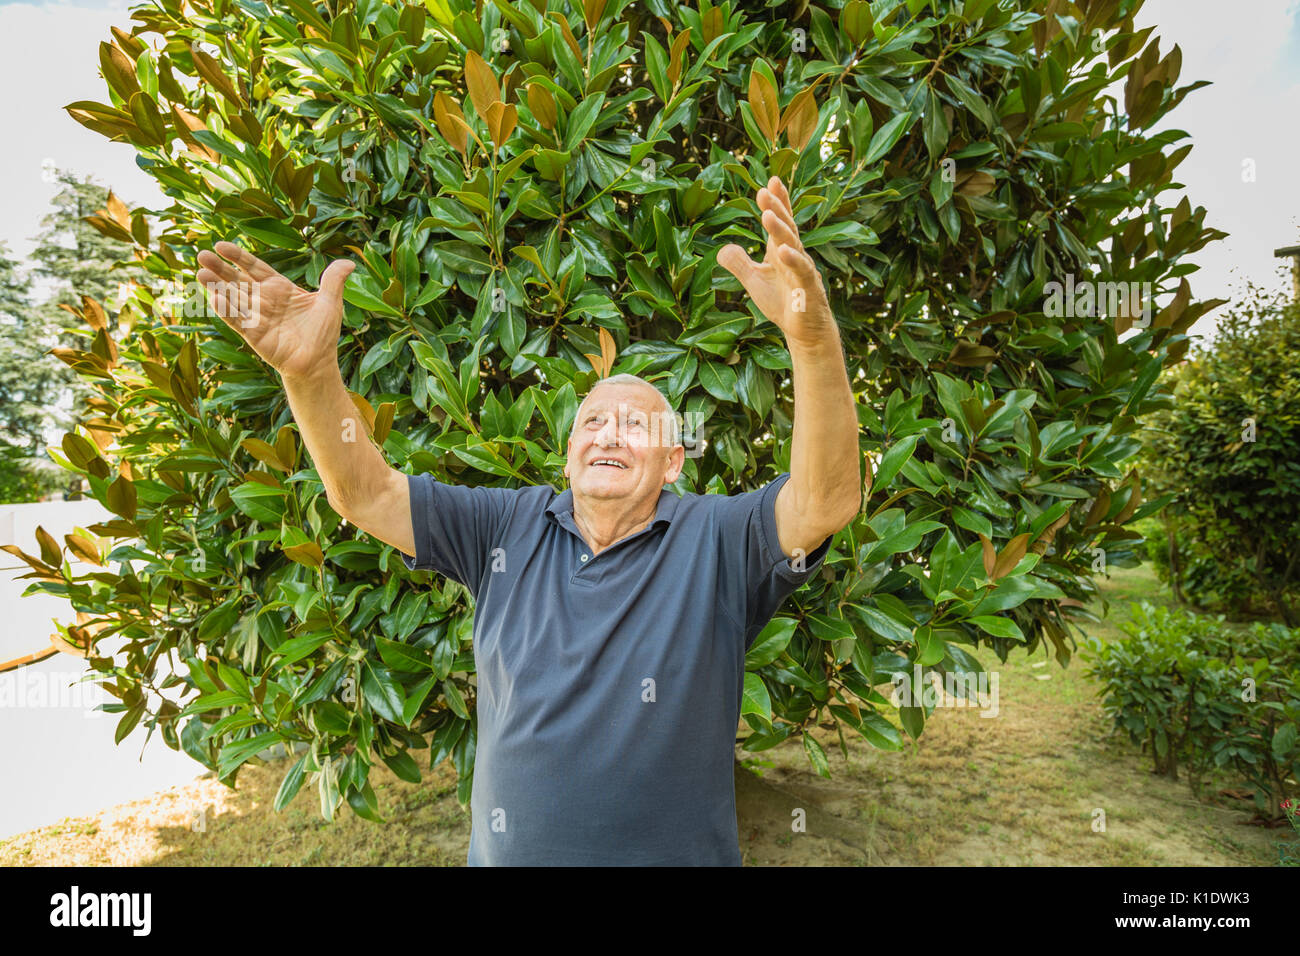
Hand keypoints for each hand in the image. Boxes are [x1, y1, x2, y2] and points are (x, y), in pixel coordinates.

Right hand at [195, 241, 354, 379]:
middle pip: (237, 280)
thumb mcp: (330, 302)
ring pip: (232, 298)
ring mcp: (256, 317)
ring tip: (200, 273)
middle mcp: (264, 301)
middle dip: (220, 269)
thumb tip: (350, 262)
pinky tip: (212, 297)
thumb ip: (334, 280)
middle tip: (201, 255)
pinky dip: (225, 310)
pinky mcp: (253, 335)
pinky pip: (236, 320)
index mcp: (279, 289)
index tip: (221, 244)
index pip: (255, 268)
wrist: (318, 362)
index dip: (238, 257)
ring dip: (216, 286)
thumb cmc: (323, 333)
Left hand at [716, 176, 833, 346]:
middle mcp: (795, 255)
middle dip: (775, 208)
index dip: (777, 202)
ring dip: (780, 229)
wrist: (804, 331)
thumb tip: (722, 249)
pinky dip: (792, 260)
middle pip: (786, 227)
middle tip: (764, 190)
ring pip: (793, 244)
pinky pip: (802, 271)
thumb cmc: (783, 303)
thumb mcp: (755, 282)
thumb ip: (740, 264)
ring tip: (767, 214)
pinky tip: (782, 250)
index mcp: (782, 250)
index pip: (781, 221)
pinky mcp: (809, 288)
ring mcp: (803, 270)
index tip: (771, 180)